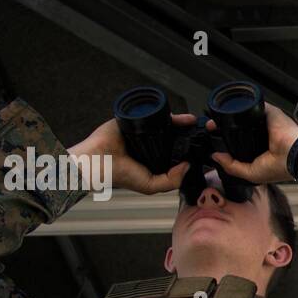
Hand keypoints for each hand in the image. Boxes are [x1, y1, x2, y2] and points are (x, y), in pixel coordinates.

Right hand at [68, 114, 194, 194]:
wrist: (97, 160)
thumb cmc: (120, 175)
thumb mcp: (151, 185)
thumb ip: (172, 180)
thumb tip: (187, 166)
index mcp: (154, 158)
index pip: (175, 151)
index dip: (188, 148)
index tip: (200, 145)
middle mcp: (149, 144)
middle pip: (172, 134)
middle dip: (186, 132)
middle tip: (200, 129)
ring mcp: (141, 130)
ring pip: (164, 122)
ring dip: (178, 120)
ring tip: (192, 121)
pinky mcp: (133, 118)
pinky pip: (150, 112)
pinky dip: (162, 111)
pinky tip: (176, 114)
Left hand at [209, 102, 297, 183]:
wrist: (294, 156)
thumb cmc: (280, 167)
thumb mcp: (251, 173)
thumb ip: (232, 166)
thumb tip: (215, 156)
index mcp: (259, 150)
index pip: (239, 142)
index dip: (225, 140)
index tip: (214, 138)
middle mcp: (262, 135)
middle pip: (239, 127)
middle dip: (224, 127)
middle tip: (212, 127)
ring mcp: (266, 122)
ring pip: (244, 115)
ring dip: (231, 115)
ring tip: (217, 119)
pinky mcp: (269, 112)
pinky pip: (253, 105)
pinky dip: (242, 105)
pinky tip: (229, 109)